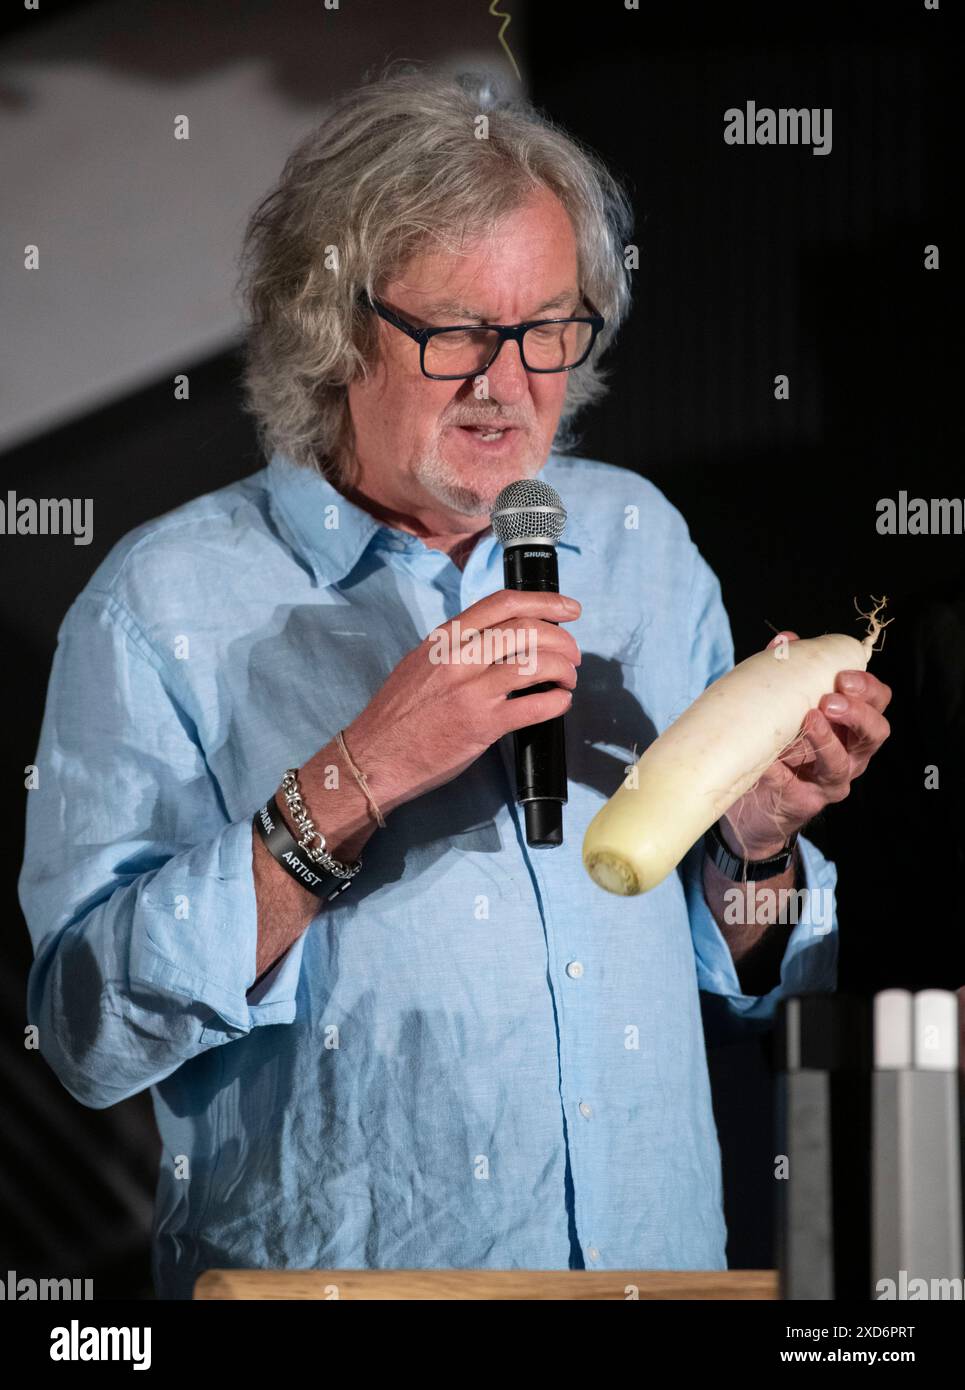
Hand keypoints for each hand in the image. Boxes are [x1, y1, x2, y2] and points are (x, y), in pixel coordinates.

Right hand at [338, 589, 581, 814]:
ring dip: (564, 670)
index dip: (545, 602)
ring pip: (536, 663)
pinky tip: (559, 703)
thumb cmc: (398, 715)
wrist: (375, 757)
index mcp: (445, 638)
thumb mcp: (421, 663)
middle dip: (562, 639)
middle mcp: (459, 657)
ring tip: (568, 680)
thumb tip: (500, 640)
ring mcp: (471, 691)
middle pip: (527, 629)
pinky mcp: (482, 725)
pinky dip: (557, 702)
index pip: (503, 603)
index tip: (569, 609)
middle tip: (573, 654)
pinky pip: (535, 706)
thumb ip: (457, 648)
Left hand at [721, 630, 891, 858]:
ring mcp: (830, 780)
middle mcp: (849, 752)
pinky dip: (782, 772)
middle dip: (858, 712)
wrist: (747, 796)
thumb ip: (786, 672)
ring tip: (809, 720)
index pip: (877, 701)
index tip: (843, 674)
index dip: (867, 687)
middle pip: (874, 732)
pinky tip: (769, 761)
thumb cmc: (771, 742)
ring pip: (843, 762)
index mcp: (849, 723)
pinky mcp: (806, 803)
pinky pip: (799, 789)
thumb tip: (785, 639)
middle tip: (831, 699)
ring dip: (827, 739)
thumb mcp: (779, 704)